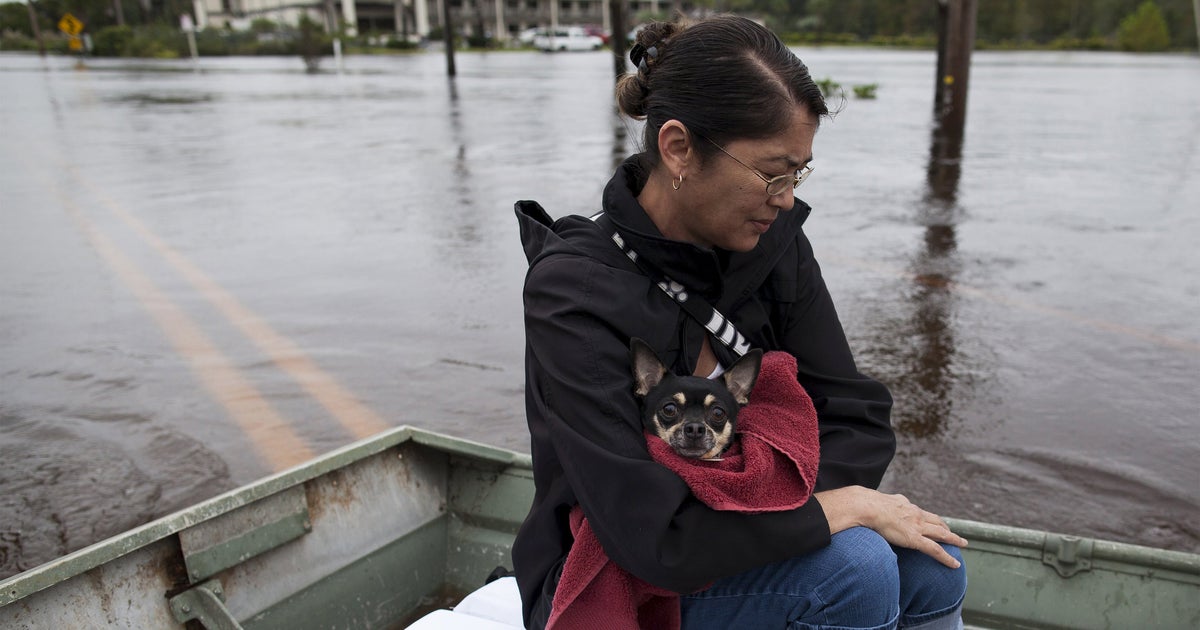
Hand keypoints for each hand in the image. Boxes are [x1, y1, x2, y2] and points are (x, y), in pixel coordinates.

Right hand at [813, 486, 967, 568]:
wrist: (864, 506)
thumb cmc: (864, 504)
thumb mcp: (874, 501)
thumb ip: (877, 505)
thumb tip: (869, 504)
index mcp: (904, 504)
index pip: (920, 512)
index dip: (929, 518)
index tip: (933, 521)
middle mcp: (914, 513)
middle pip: (935, 521)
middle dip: (945, 526)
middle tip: (953, 532)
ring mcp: (917, 526)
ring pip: (941, 534)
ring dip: (954, 539)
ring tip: (963, 543)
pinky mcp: (915, 539)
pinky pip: (936, 550)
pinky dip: (946, 557)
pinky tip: (954, 564)